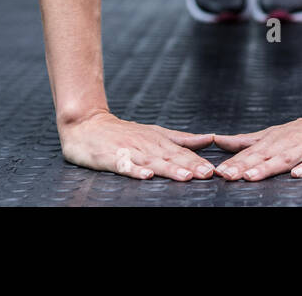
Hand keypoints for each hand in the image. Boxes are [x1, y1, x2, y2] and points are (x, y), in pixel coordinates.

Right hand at [58, 109, 216, 179]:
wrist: (87, 124)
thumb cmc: (123, 132)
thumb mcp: (155, 132)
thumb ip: (182, 139)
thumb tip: (209, 138)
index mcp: (159, 140)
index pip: (183, 152)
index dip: (199, 161)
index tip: (214, 170)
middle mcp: (147, 145)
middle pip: (172, 157)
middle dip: (191, 166)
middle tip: (208, 174)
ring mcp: (129, 151)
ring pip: (152, 162)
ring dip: (169, 169)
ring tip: (185, 176)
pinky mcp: (111, 158)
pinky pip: (125, 166)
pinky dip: (135, 171)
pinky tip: (146, 176)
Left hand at [212, 107, 301, 180]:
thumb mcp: (273, 133)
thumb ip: (246, 140)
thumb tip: (219, 141)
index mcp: (273, 140)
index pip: (250, 153)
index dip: (233, 163)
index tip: (217, 172)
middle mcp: (287, 143)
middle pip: (263, 156)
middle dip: (244, 166)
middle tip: (226, 176)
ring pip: (285, 159)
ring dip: (267, 168)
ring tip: (251, 176)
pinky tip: (297, 174)